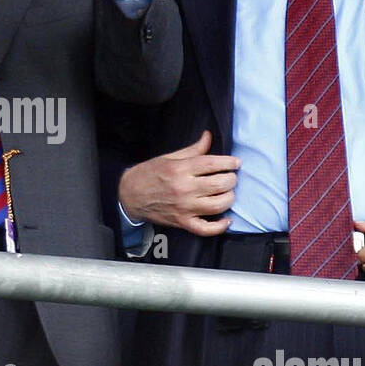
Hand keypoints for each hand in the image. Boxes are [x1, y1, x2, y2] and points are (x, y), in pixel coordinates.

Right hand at [119, 131, 239, 235]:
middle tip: (231, 177)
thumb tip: (208, 136)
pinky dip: (219, 226)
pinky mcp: (182, 222)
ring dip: (229, 198)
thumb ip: (193, 149)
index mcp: (180, 169)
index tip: (235, 163)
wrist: (129, 195)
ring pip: (218, 205)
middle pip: (220, 184)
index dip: (229, 163)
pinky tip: (226, 219)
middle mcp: (184, 188)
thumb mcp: (169, 157)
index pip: (212, 164)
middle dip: (231, 179)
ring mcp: (184, 207)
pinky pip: (206, 229)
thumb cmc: (149, 174)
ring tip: (228, 192)